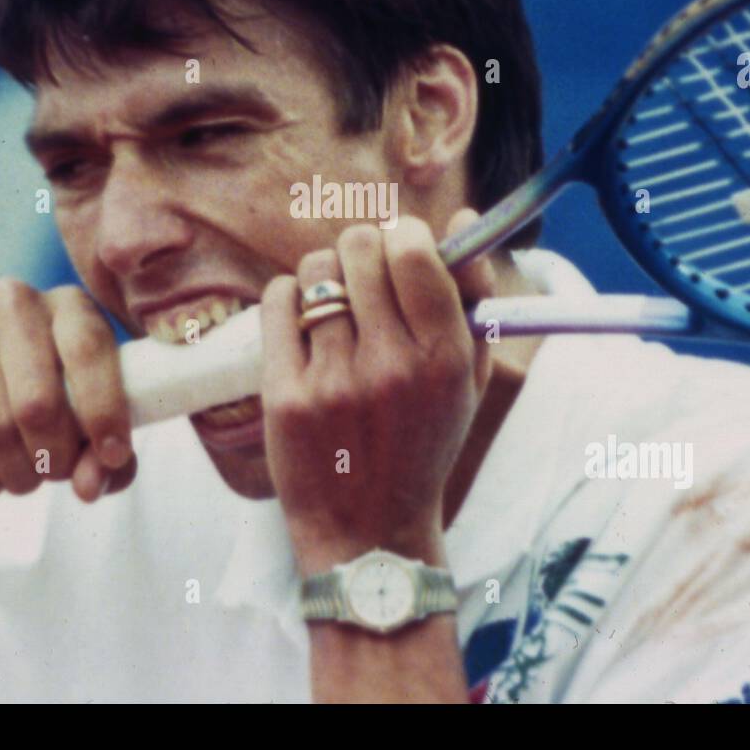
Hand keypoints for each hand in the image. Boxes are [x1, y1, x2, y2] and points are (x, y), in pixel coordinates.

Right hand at [0, 280, 136, 503]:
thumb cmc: (32, 418)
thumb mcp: (83, 435)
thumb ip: (107, 461)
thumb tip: (91, 485)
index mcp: (68, 304)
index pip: (89, 350)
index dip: (106, 409)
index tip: (113, 455)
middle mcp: (13, 300)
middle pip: (40, 401)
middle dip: (55, 457)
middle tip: (55, 475)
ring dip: (17, 474)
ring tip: (20, 478)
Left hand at [259, 210, 494, 573]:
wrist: (371, 531)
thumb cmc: (424, 442)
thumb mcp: (468, 378)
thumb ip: (473, 296)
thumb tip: (460, 218)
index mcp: (444, 357)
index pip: (412, 250)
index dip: (403, 234)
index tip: (402, 249)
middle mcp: (390, 365)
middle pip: (359, 247)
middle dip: (362, 250)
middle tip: (365, 279)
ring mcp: (333, 380)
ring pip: (315, 270)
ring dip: (325, 276)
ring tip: (335, 308)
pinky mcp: (285, 394)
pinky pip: (277, 301)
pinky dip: (288, 298)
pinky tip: (303, 322)